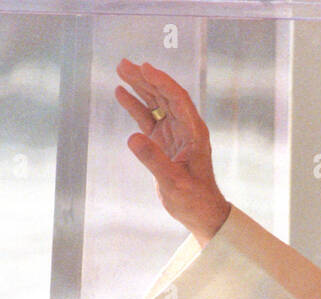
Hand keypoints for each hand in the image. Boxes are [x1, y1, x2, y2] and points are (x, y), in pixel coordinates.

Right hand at [115, 58, 230, 244]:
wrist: (200, 212)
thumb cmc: (193, 199)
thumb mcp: (173, 182)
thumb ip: (154, 160)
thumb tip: (132, 138)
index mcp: (194, 132)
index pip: (177, 99)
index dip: (161, 82)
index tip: (144, 68)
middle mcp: (185, 127)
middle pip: (164, 95)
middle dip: (145, 78)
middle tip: (124, 64)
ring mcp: (173, 132)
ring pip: (155, 103)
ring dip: (139, 86)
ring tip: (121, 70)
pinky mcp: (163, 141)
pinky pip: (148, 117)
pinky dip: (135, 105)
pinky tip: (122, 92)